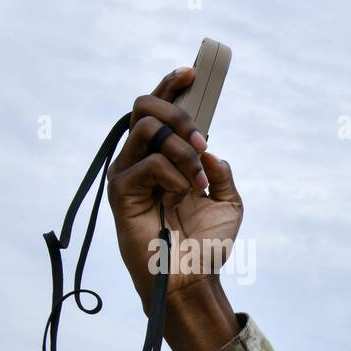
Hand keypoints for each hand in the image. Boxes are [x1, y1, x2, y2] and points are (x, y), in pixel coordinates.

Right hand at [106, 67, 243, 309]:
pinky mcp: (121, 190)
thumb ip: (220, 172)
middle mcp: (143, 158)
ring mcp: (129, 172)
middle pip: (146, 106)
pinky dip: (176, 175)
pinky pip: (149, 162)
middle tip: (202, 142)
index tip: (191, 73)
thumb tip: (209, 150)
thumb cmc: (206, 244)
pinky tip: (184, 195)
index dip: (171, 87)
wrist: (192, 278)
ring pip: (148, 128)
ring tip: (198, 180)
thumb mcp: (228, 202)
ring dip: (182, 148)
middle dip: (180, 114)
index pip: (160, 110)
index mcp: (165, 157)